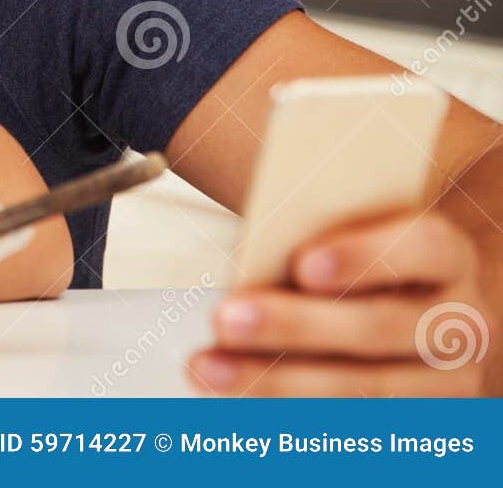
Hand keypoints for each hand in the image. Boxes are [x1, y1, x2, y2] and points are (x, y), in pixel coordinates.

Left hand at [188, 210, 496, 395]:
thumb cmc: (359, 259)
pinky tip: (238, 402)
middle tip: (224, 320)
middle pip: (380, 326)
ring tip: (207, 368)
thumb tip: (250, 263)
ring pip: (366, 389)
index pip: (422, 246)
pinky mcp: (422, 425)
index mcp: (447, 255)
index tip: (302, 267)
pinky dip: (291, 416)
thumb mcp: (348, 236)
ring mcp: (447, 382)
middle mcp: (457, 321)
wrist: (410, 310)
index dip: (364, 256)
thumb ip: (313, 240)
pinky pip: (354, 429)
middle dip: (296, 326)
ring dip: (276, 381)